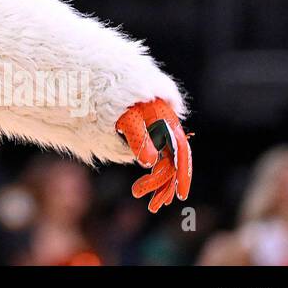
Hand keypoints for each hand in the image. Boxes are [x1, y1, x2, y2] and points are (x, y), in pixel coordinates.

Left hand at [116, 98, 191, 212]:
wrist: (105, 81)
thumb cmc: (114, 97)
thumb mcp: (125, 117)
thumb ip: (138, 137)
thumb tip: (149, 162)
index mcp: (164, 119)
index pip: (180, 150)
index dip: (182, 174)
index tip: (180, 196)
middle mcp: (166, 126)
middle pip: (173, 159)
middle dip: (164, 184)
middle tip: (152, 206)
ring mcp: (159, 131)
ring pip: (165, 161)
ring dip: (159, 183)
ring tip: (149, 202)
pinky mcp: (150, 135)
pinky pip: (157, 157)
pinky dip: (155, 174)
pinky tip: (148, 189)